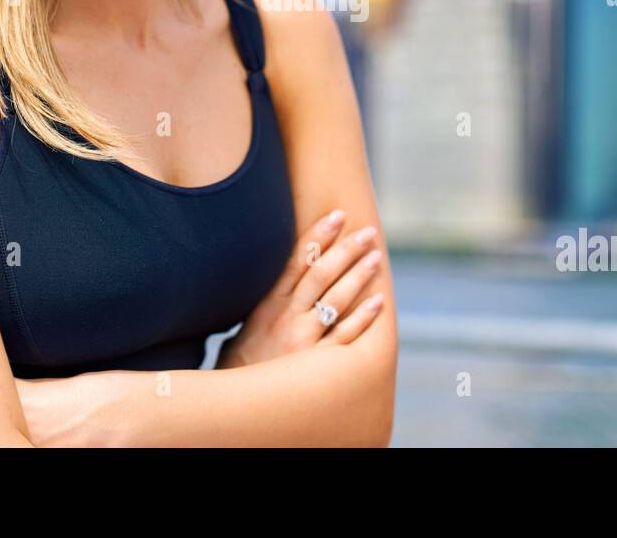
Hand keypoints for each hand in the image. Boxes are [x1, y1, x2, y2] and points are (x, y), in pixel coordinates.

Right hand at [217, 209, 386, 367]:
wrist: (237, 402)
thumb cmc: (244, 360)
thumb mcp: (249, 321)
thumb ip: (271, 297)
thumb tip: (290, 268)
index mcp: (269, 303)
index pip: (297, 260)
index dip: (318, 235)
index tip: (336, 215)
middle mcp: (286, 317)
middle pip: (320, 275)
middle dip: (345, 250)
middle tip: (366, 232)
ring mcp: (302, 340)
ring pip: (335, 300)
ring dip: (358, 276)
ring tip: (376, 257)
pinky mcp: (315, 364)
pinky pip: (344, 337)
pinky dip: (363, 318)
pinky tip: (379, 301)